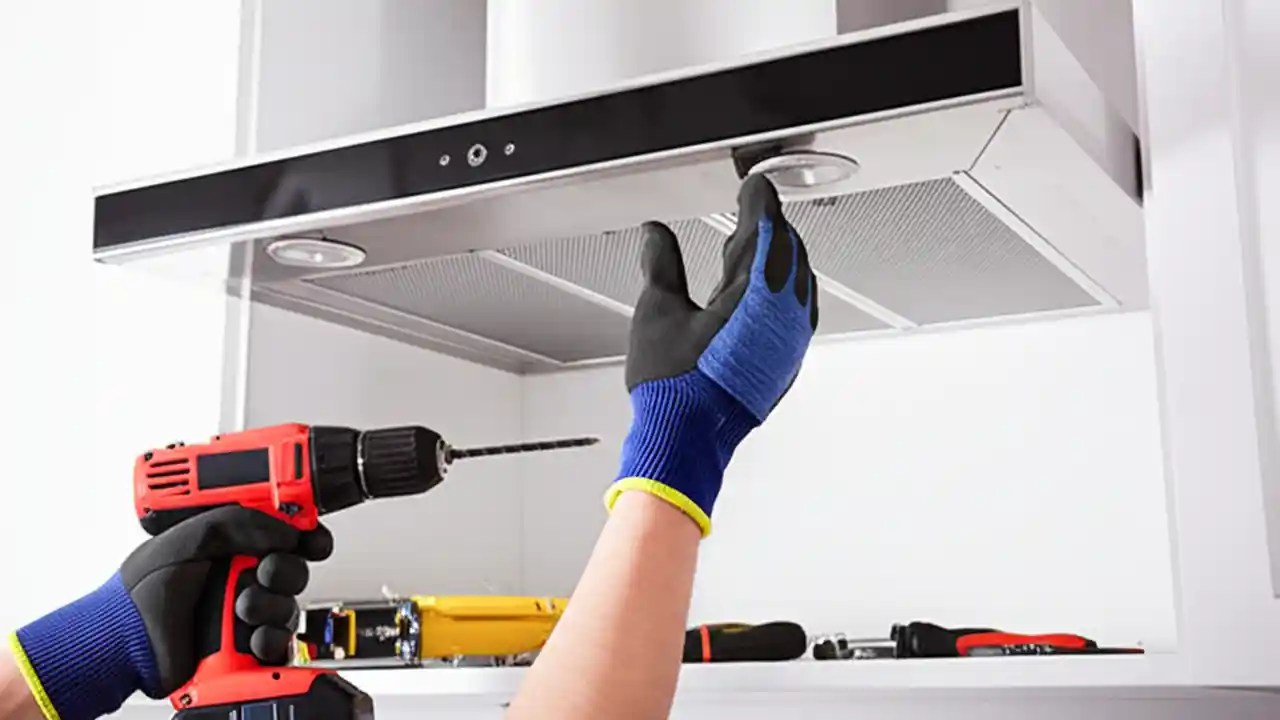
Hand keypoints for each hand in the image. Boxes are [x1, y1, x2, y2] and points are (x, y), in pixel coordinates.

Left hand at [9, 506, 331, 719]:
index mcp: (231, 546)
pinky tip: (250, 636)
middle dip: (284, 570)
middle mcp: (241, 578)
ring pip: (289, 606)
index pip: (283, 532)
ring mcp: (245, 613)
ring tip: (240, 608)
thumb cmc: (142, 592)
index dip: (304, 533)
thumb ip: (241, 522)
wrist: (127, 642)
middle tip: (262, 571)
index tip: (311, 536)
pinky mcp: (246, 647)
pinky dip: (271, 640)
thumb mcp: (191, 536)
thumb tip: (286, 528)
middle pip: (293, 568)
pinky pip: (281, 643)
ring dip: (270, 606)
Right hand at [605, 174, 817, 535]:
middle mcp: (780, 314)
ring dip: (783, 255)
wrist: (689, 439)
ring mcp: (788, 340)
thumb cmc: (675, 387)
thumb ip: (661, 264)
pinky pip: (799, 310)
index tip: (755, 186)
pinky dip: (787, 288)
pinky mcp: (786, 361)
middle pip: (788, 250)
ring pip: (798, 280)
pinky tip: (771, 293)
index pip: (765, 228)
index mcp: (752, 292)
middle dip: (772, 224)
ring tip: (763, 245)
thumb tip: (656, 234)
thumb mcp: (657, 312)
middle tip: (757, 208)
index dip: (759, 200)